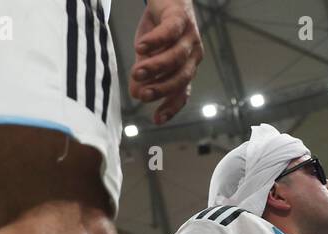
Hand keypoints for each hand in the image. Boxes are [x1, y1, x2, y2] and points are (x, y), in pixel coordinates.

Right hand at [129, 0, 203, 124]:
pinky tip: (140, 46)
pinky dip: (156, 40)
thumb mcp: (148, 54)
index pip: (181, 93)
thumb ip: (144, 73)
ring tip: (137, 73)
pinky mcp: (182, 18)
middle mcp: (192, 57)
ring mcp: (190, 38)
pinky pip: (170, 32)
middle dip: (161, 89)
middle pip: (181, 78)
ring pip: (176, 57)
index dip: (170, 107)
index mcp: (186, 69)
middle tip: (142, 96)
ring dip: (156, 67)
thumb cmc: (158, 28)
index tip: (156, 120)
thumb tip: (135, 94)